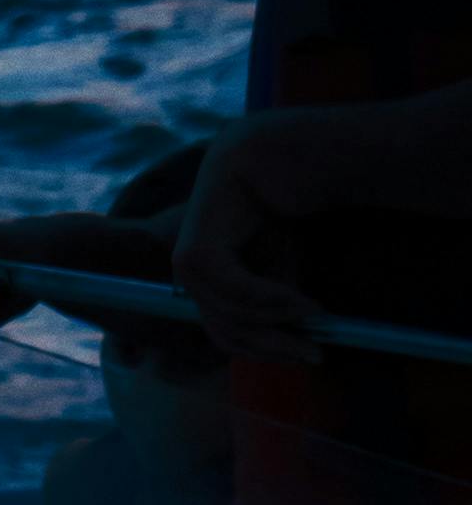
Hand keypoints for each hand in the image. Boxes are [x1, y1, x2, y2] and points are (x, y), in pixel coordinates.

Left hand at [171, 123, 325, 359]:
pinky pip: (232, 289)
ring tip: (318, 318)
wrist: (289, 148)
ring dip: (275, 321)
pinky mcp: (196, 244)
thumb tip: (289, 345)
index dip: (260, 346)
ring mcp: (186, 252)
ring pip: (227, 312)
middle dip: (270, 345)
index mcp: (202, 268)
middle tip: (315, 355)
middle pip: (220, 326)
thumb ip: (270, 299)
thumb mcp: (279, 261)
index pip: (221, 324)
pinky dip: (269, 300)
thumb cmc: (289, 202)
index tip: (302, 354)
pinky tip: (305, 303)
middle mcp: (188, 262)